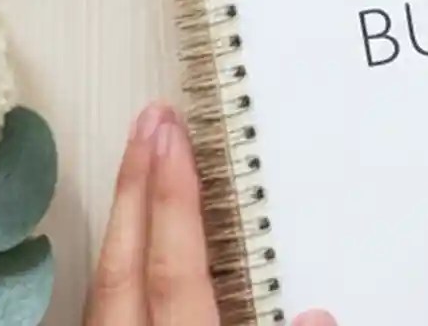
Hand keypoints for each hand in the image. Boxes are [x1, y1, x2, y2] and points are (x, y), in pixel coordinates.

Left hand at [83, 102, 340, 325]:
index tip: (172, 139)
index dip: (171, 203)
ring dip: (125, 212)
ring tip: (142, 156)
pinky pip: (110, 298)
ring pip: (109, 277)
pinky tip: (136, 233)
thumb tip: (319, 315)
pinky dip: (124, 253)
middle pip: (123, 262)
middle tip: (151, 121)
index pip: (173, 270)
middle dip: (137, 184)